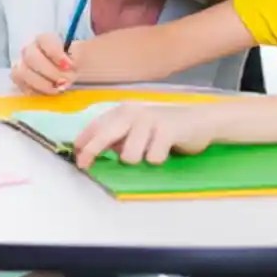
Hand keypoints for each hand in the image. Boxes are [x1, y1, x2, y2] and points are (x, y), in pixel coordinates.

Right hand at [10, 33, 74, 94]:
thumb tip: (75, 56)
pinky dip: (37, 92)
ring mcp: (24, 66)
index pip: (44, 40)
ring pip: (22, 73)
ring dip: (42, 84)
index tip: (69, 66)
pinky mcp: (22, 83)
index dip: (55, 53)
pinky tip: (51, 94)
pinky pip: (23, 87)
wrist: (72, 77)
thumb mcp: (84, 55)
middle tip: (66, 81)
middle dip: (50, 72)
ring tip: (59, 90)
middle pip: (31, 57)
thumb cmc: (77, 63)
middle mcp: (31, 50)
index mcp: (45, 39)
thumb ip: (79, 53)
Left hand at [73, 102, 215, 169]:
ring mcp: (150, 120)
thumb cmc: (163, 128)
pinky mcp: (167, 131)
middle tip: (84, 166)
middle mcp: (134, 112)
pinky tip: (166, 150)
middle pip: (104, 135)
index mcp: (123, 110)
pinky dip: (157, 160)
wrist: (199, 121)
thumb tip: (91, 151)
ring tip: (149, 152)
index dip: (83, 143)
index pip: (96, 126)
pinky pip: (152, 158)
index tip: (76, 157)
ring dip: (137, 160)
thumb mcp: (136, 130)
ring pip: (129, 155)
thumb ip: (116, 137)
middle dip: (92, 152)